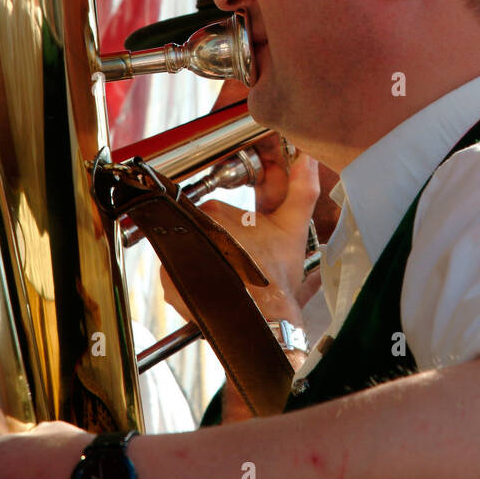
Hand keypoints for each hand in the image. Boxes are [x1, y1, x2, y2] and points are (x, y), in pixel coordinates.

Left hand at [160, 151, 318, 322]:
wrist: (268, 318)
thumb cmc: (277, 276)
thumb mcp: (293, 227)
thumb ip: (302, 190)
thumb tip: (308, 160)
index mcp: (214, 212)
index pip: (213, 212)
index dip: (230, 228)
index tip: (243, 242)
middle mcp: (190, 233)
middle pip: (200, 233)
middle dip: (217, 245)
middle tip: (238, 262)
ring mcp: (177, 261)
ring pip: (188, 255)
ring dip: (203, 263)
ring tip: (227, 277)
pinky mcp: (171, 287)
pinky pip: (176, 280)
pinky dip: (191, 285)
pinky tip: (214, 289)